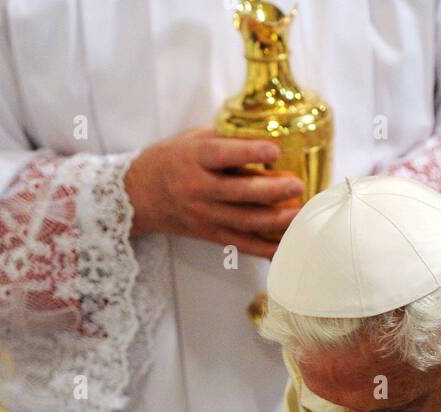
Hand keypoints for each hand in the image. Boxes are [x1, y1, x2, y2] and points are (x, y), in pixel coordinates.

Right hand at [124, 128, 303, 256]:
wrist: (141, 195)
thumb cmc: (173, 160)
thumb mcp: (193, 140)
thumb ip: (226, 138)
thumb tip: (269, 132)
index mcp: (193, 158)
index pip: (222, 154)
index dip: (249, 152)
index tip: (275, 149)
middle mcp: (198, 189)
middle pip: (239, 193)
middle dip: (272, 191)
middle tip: (297, 186)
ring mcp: (204, 216)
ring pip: (244, 222)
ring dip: (275, 221)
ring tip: (299, 214)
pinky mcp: (210, 235)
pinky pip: (241, 244)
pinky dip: (265, 249)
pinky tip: (285, 247)